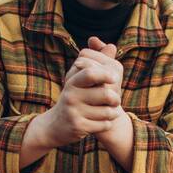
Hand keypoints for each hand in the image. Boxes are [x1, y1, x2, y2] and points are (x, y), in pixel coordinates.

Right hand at [68, 36, 134, 168]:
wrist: (56, 125)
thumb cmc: (75, 97)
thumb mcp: (81, 78)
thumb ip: (97, 61)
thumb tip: (112, 46)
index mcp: (73, 81)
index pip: (91, 73)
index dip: (106, 74)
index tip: (114, 77)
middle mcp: (71, 95)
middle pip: (105, 94)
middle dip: (115, 98)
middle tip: (115, 100)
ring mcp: (74, 112)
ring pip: (107, 111)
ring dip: (112, 112)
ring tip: (108, 111)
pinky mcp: (78, 127)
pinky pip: (104, 124)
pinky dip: (106, 123)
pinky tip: (100, 122)